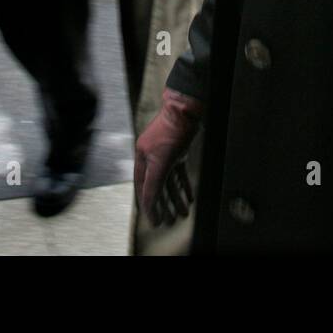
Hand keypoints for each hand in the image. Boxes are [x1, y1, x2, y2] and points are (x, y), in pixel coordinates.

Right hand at [134, 87, 202, 225]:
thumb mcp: (160, 164)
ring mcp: (165, 154)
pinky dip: (184, 185)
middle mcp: (152, 157)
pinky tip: (189, 197)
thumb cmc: (169, 133)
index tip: (155, 220)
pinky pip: (180, 173)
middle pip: (157, 186)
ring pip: (170, 182)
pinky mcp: (178, 152)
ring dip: (176, 198)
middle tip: (170, 221)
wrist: (184, 112)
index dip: (148, 205)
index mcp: (142, 159)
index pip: (143, 187)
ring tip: (182, 213)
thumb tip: (148, 205)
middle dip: (164, 205)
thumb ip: (153, 185)